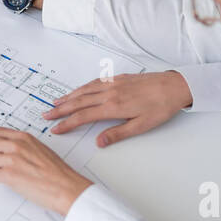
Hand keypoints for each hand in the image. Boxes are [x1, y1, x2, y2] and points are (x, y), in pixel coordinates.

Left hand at [0, 126, 92, 215]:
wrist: (65, 187)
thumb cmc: (57, 172)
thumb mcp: (41, 149)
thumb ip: (24, 145)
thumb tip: (8, 146)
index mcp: (25, 138)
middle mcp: (16, 146)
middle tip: (1, 160)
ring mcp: (12, 160)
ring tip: (13, 173)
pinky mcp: (9, 175)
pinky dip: (2, 180)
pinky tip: (15, 181)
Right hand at [42, 71, 192, 147]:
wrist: (174, 86)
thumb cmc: (161, 107)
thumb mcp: (141, 126)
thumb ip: (118, 134)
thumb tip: (99, 142)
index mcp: (113, 107)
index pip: (83, 116)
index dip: (67, 123)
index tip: (56, 128)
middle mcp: (109, 93)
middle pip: (79, 102)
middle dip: (61, 109)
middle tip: (46, 115)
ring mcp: (112, 84)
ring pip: (84, 90)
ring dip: (68, 97)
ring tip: (55, 103)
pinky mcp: (118, 78)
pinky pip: (94, 83)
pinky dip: (81, 87)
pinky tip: (77, 90)